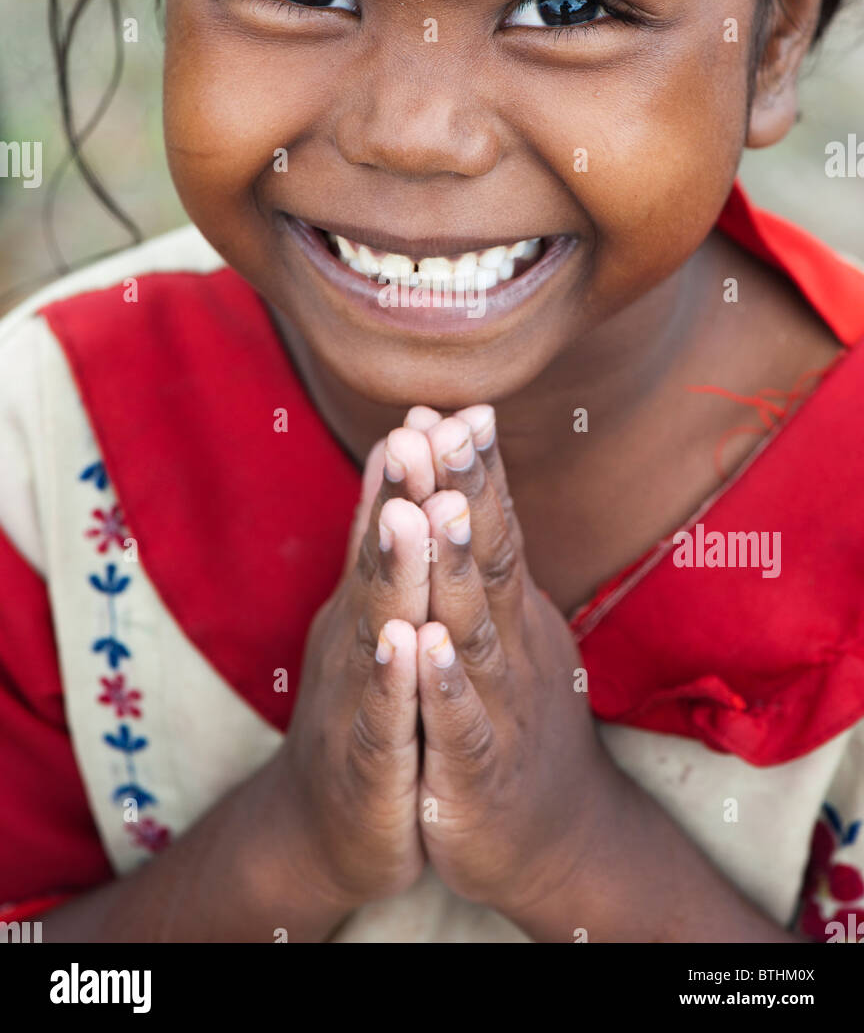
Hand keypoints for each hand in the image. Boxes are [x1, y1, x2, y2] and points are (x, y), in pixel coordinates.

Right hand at [275, 425, 435, 910]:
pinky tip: (402, 642)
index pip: (399, 525)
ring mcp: (359, 697)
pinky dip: (391, 679)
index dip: (423, 470)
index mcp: (374, 602)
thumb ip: (379, 535)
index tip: (452, 408)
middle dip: (406, 497)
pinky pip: (381, 718)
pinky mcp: (367, 763)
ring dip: (396, 571)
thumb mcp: (371, 615)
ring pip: (380, 626)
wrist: (325, 830)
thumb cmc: (362, 708)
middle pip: (385, 560)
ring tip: (412, 515)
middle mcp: (361, 636)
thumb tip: (395, 449)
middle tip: (423, 434)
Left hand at [406, 405, 611, 917]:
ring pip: (474, 630)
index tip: (458, 406)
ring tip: (441, 511)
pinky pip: (459, 721)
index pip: (495, 527)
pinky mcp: (476, 771)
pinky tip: (423, 644)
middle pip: (489, 560)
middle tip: (451, 428)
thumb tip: (462, 480)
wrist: (554, 842)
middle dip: (469, 493)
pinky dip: (442, 683)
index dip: (477, 470)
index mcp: (508, 613)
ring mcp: (499, 706)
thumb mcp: (499, 631)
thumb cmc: (513, 719)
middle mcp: (511, 647)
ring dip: (456, 570)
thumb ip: (479, 560)